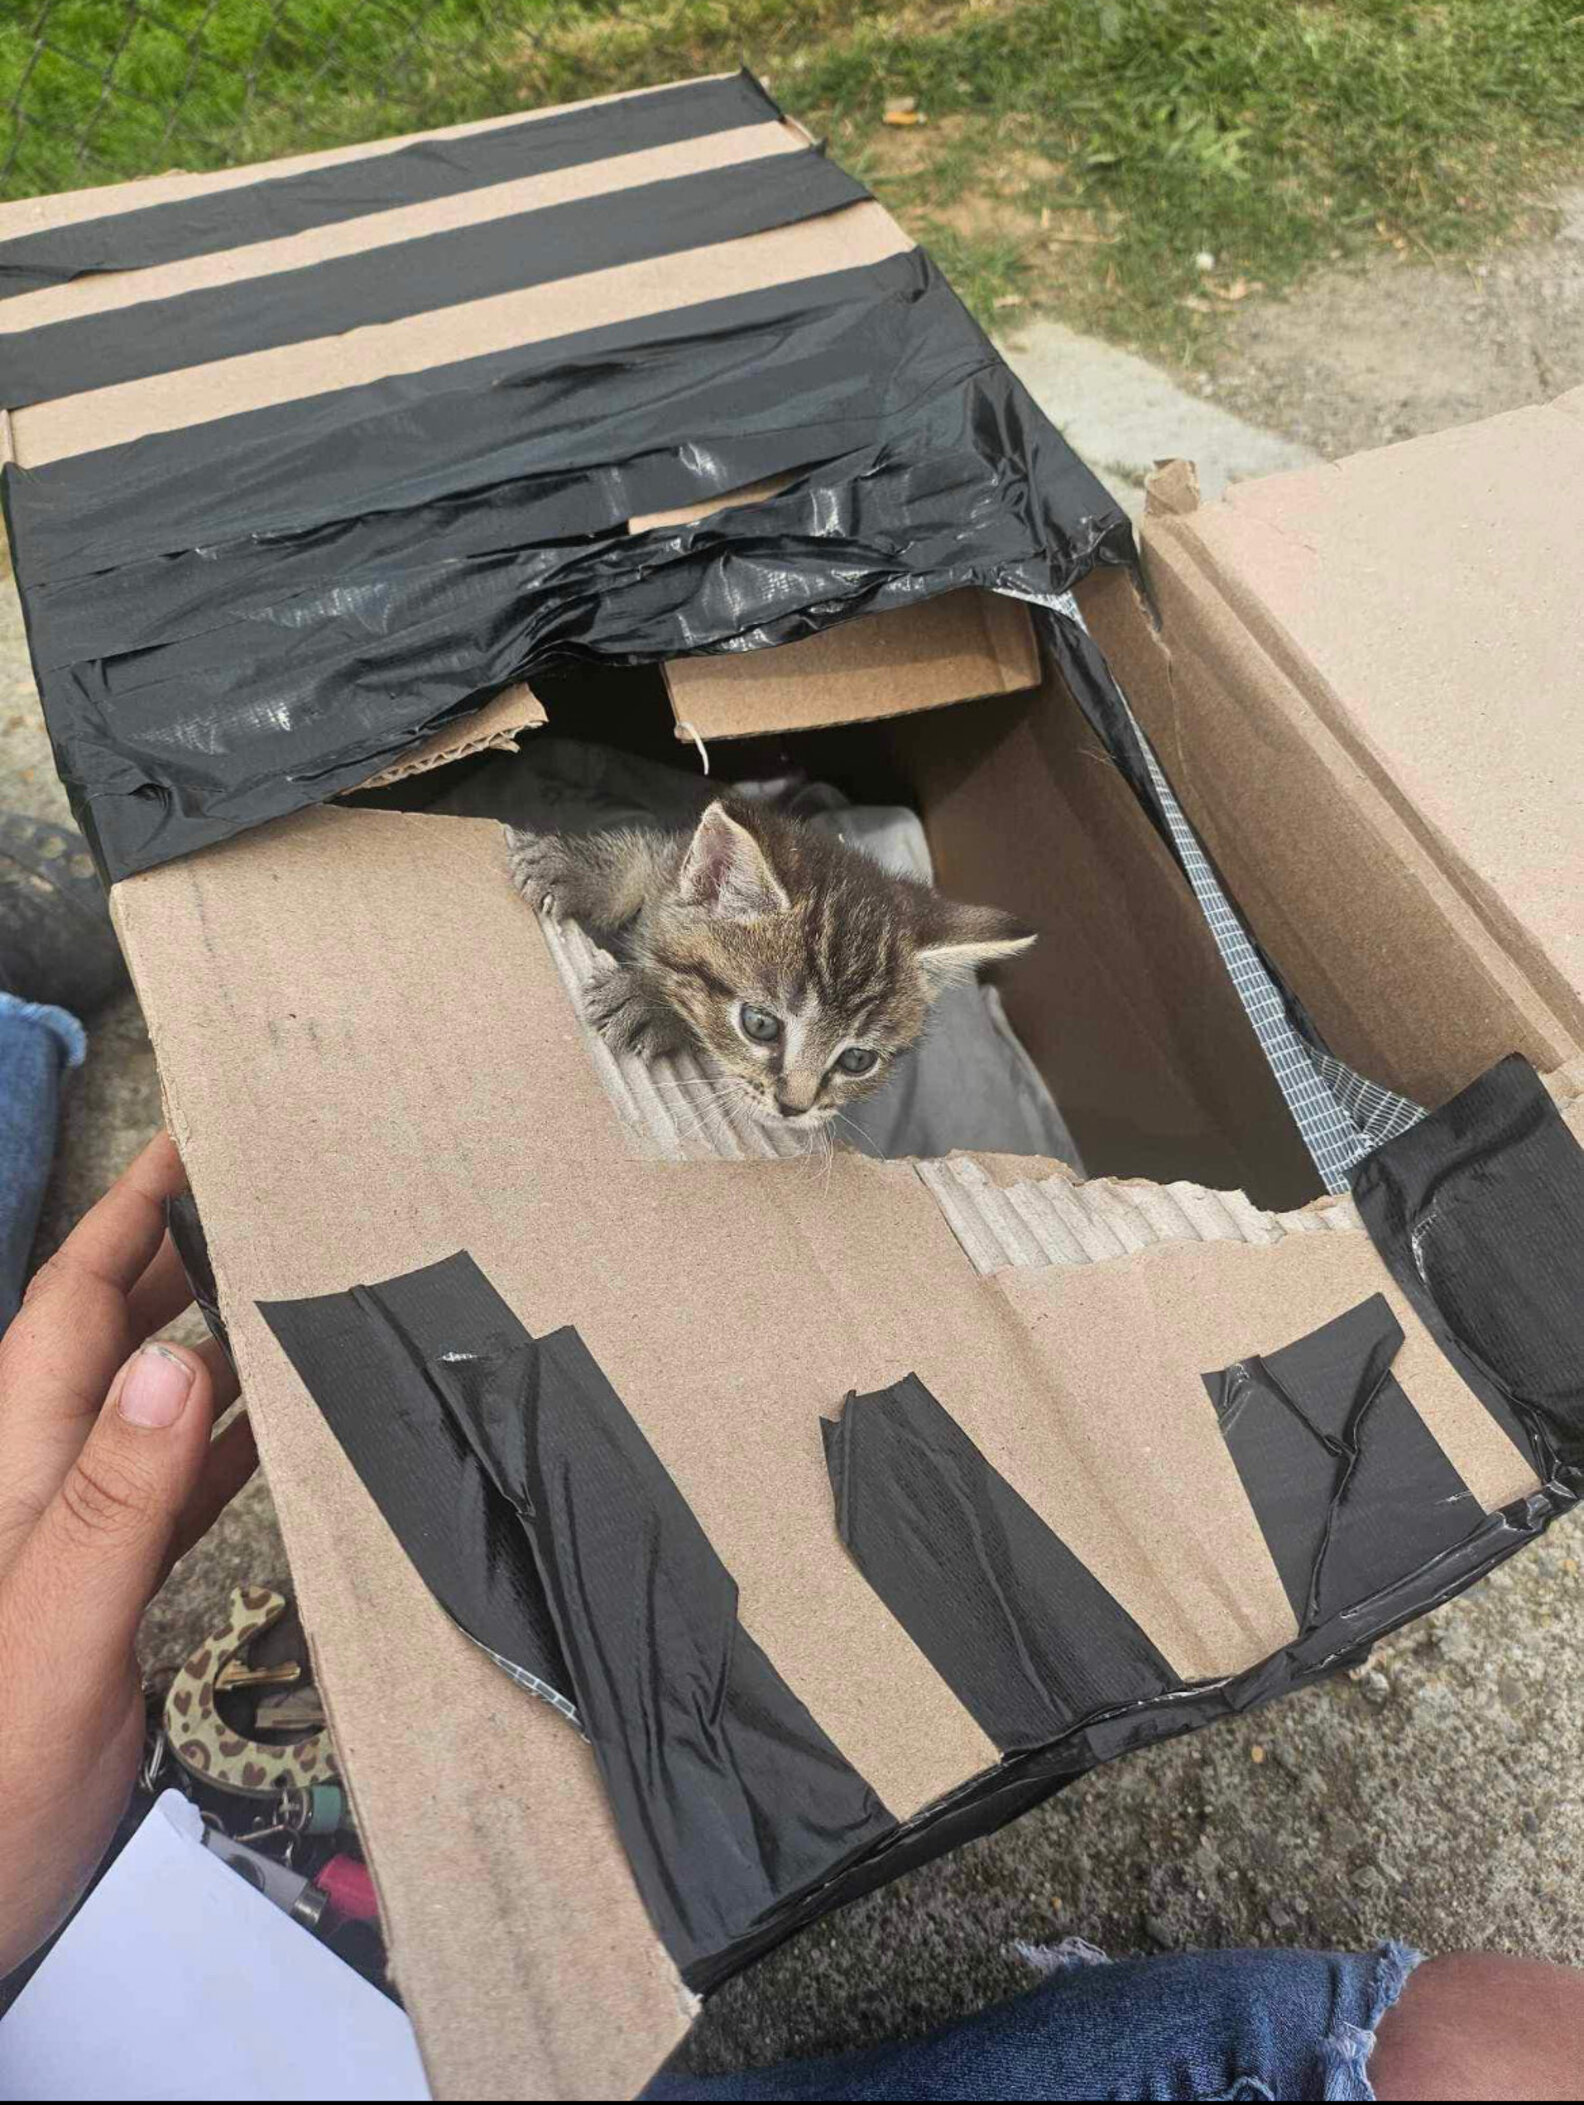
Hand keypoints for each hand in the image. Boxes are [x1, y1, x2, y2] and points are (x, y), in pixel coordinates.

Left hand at [0, 1134, 256, 1974]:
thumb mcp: (53, 1641)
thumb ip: (111, 1503)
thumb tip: (173, 1358)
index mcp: (16, 1473)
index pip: (71, 1306)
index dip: (128, 1215)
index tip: (192, 1140)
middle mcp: (36, 1489)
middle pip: (103, 1337)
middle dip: (172, 1253)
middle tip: (262, 1192)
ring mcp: (63, 1542)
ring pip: (139, 1403)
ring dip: (203, 1336)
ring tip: (281, 1283)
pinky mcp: (96, 1594)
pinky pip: (162, 1483)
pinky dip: (217, 1438)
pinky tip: (268, 1429)